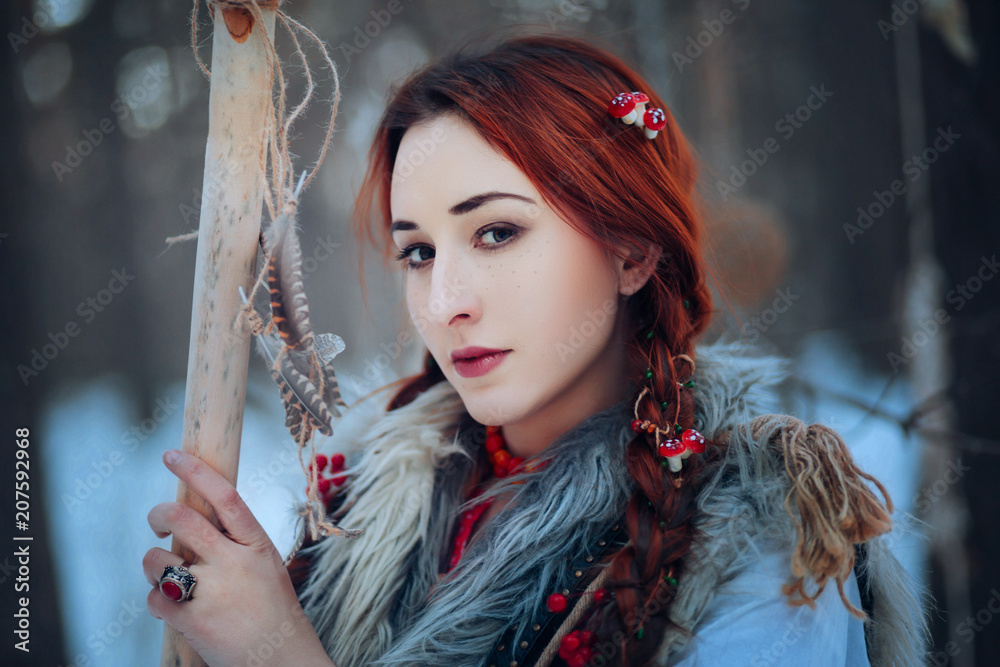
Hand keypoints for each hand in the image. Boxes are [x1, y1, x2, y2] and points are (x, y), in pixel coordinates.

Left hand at [142, 449, 332, 666]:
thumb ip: (235, 544)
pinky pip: (154, 596)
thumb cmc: (273, 612)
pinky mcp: (192, 618)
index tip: (173, 454)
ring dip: (156, 565)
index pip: (225, 496)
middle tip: (158, 522)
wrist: (282, 659)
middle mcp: (234, 562)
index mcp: (257, 544)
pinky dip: (158, 601)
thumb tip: (193, 521)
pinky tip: (178, 609)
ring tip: (174, 579)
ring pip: (158, 558)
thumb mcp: (265, 566)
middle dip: (159, 514)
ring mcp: (212, 590)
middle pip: (182, 519)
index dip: (196, 471)